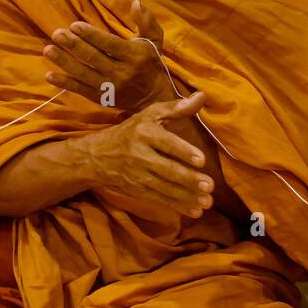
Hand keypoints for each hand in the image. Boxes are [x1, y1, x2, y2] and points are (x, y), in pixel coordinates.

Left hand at [44, 0, 176, 111]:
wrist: (154, 98)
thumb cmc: (151, 63)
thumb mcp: (154, 41)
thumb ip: (146, 21)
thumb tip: (136, 2)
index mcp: (133, 55)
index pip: (109, 44)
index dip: (91, 35)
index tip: (75, 26)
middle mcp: (121, 72)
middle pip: (93, 57)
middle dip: (74, 45)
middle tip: (57, 34)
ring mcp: (109, 87)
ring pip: (83, 73)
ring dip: (64, 62)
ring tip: (48, 50)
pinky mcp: (101, 98)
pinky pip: (80, 90)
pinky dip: (65, 83)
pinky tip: (50, 75)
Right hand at [79, 94, 215, 214]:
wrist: (97, 156)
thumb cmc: (132, 131)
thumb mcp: (150, 115)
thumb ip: (177, 108)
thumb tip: (202, 96)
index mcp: (144, 132)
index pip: (166, 143)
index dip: (183, 152)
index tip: (202, 160)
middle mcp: (139, 154)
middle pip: (166, 169)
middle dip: (188, 179)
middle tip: (210, 186)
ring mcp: (137, 175)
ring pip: (164, 188)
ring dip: (186, 197)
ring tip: (207, 202)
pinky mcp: (137, 190)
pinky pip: (159, 199)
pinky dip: (177, 206)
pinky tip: (195, 211)